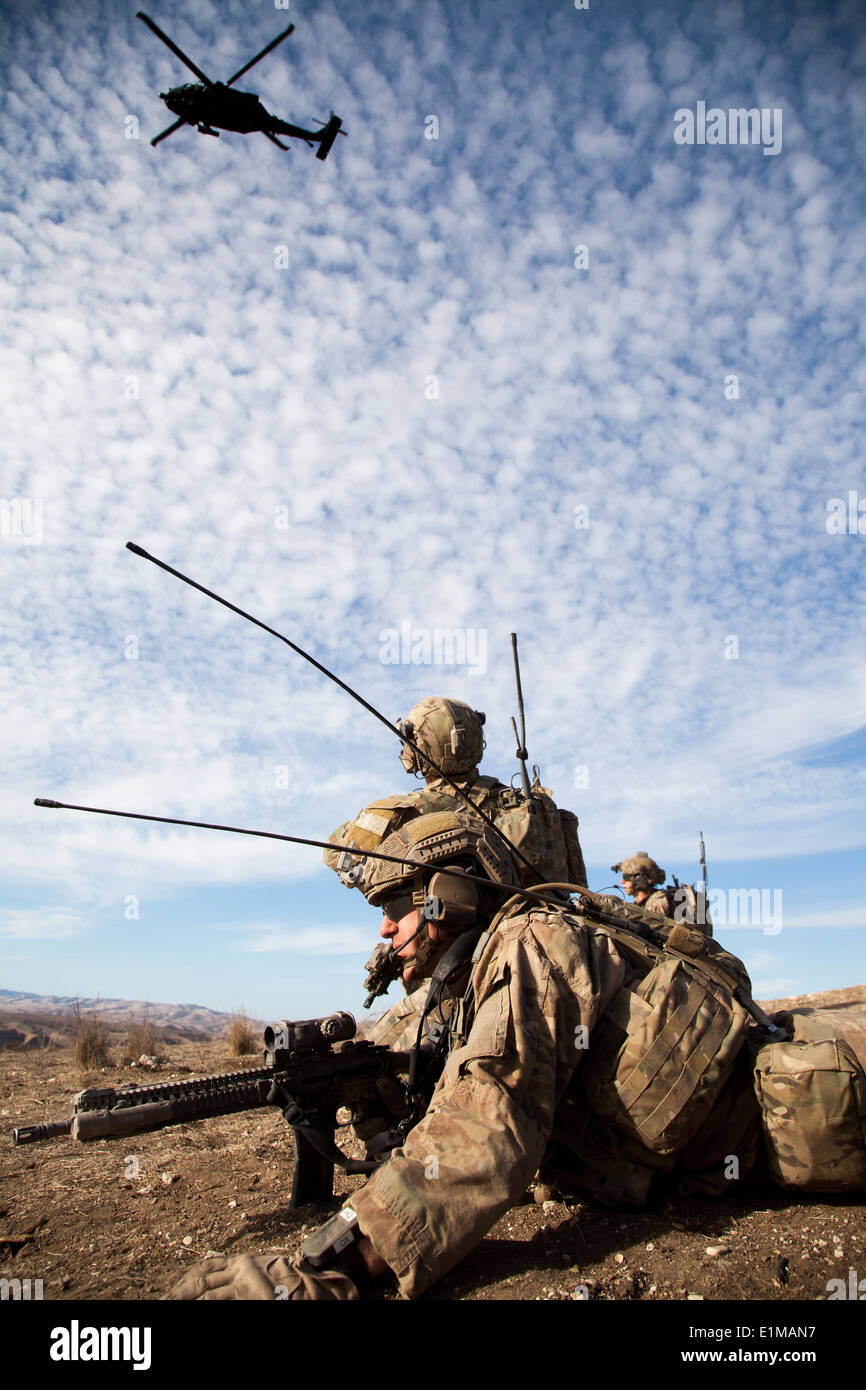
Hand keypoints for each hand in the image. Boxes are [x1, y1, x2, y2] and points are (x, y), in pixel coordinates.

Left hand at [168, 1253, 359, 1300]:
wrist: (316, 1293)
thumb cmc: (291, 1286)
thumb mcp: (264, 1271)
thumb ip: (242, 1276)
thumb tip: (218, 1285)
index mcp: (243, 1262)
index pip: (206, 1267)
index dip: (187, 1279)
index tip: (173, 1290)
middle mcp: (240, 1272)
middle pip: (200, 1280)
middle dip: (179, 1292)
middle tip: (163, 1301)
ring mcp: (243, 1288)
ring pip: (205, 1295)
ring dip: (185, 1300)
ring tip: (170, 1305)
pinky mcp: (249, 1301)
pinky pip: (219, 1305)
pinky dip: (205, 1307)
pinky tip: (196, 1311)